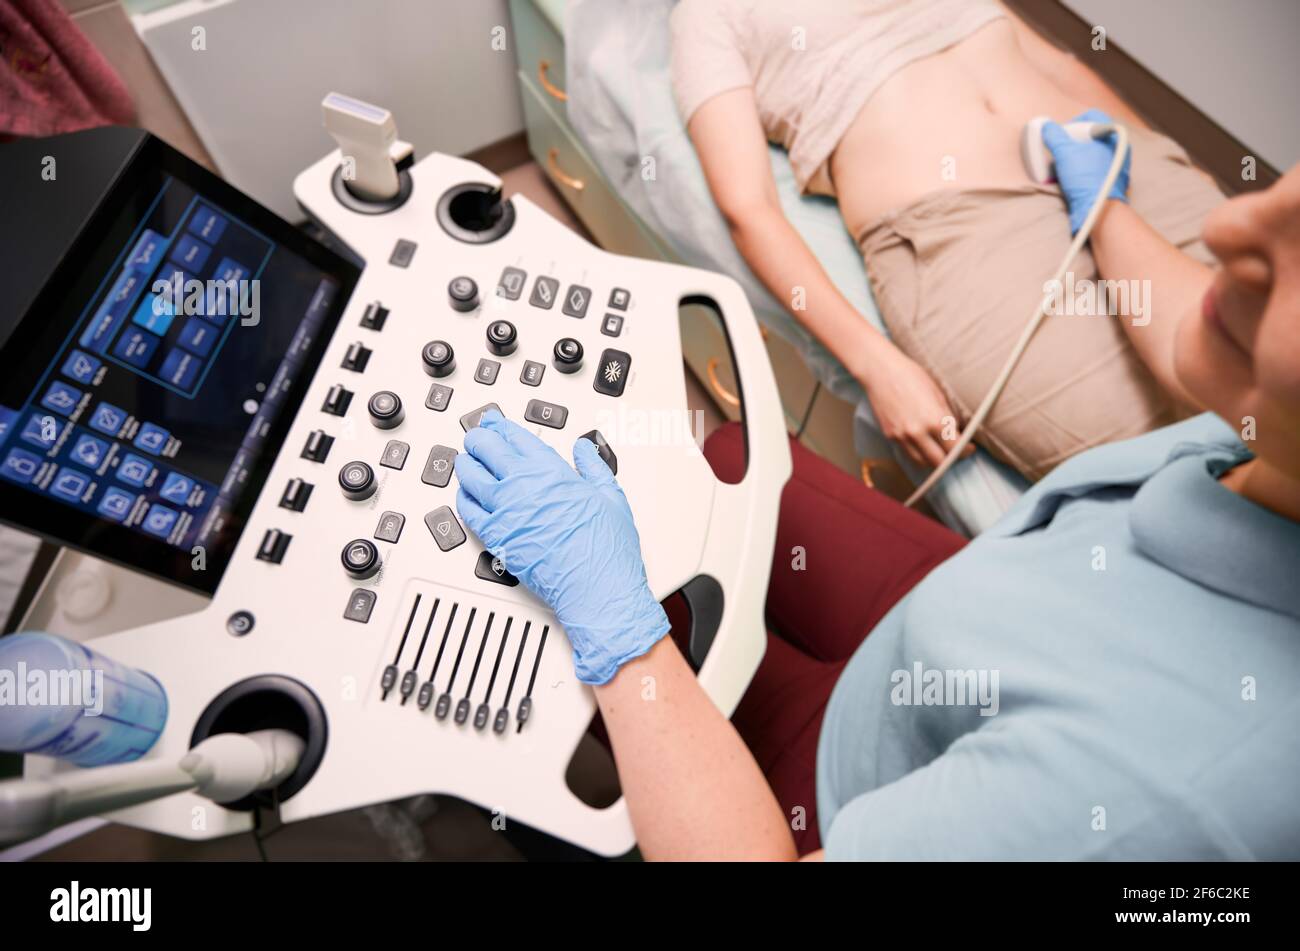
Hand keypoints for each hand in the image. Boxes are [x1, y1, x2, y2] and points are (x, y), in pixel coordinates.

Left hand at [454, 410, 668, 684]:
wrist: (597, 589)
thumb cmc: (606, 550)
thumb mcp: (611, 497)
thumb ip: (593, 467)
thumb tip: (584, 450)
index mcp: (551, 471)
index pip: (516, 437)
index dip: (501, 426)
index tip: (496, 423)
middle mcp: (523, 487)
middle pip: (487, 450)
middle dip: (479, 438)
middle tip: (477, 436)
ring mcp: (505, 512)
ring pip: (470, 477)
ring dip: (465, 464)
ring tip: (465, 460)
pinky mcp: (496, 538)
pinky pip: (468, 511)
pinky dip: (462, 498)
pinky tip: (464, 494)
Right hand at [859, 343, 973, 468]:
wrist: (880, 371)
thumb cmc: (911, 375)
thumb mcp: (937, 393)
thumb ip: (947, 417)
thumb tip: (956, 433)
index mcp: (935, 420)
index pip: (955, 448)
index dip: (965, 450)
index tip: (968, 448)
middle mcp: (918, 432)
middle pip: (939, 461)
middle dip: (951, 458)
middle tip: (956, 451)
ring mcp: (901, 436)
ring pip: (922, 462)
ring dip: (933, 459)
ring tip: (939, 450)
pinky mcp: (890, 436)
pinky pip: (908, 453)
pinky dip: (918, 453)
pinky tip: (923, 444)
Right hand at [1042, 108, 1130, 234]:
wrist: (1098, 209)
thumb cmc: (1086, 179)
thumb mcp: (1064, 153)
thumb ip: (1054, 136)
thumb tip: (1048, 127)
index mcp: (1111, 135)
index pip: (1092, 117)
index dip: (1073, 123)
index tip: (1062, 134)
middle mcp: (1118, 147)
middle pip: (1092, 135)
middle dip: (1074, 141)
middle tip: (1062, 150)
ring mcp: (1118, 163)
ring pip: (1094, 151)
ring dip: (1077, 155)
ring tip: (1066, 165)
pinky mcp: (1113, 178)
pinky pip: (1096, 166)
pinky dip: (1084, 168)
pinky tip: (1074, 177)